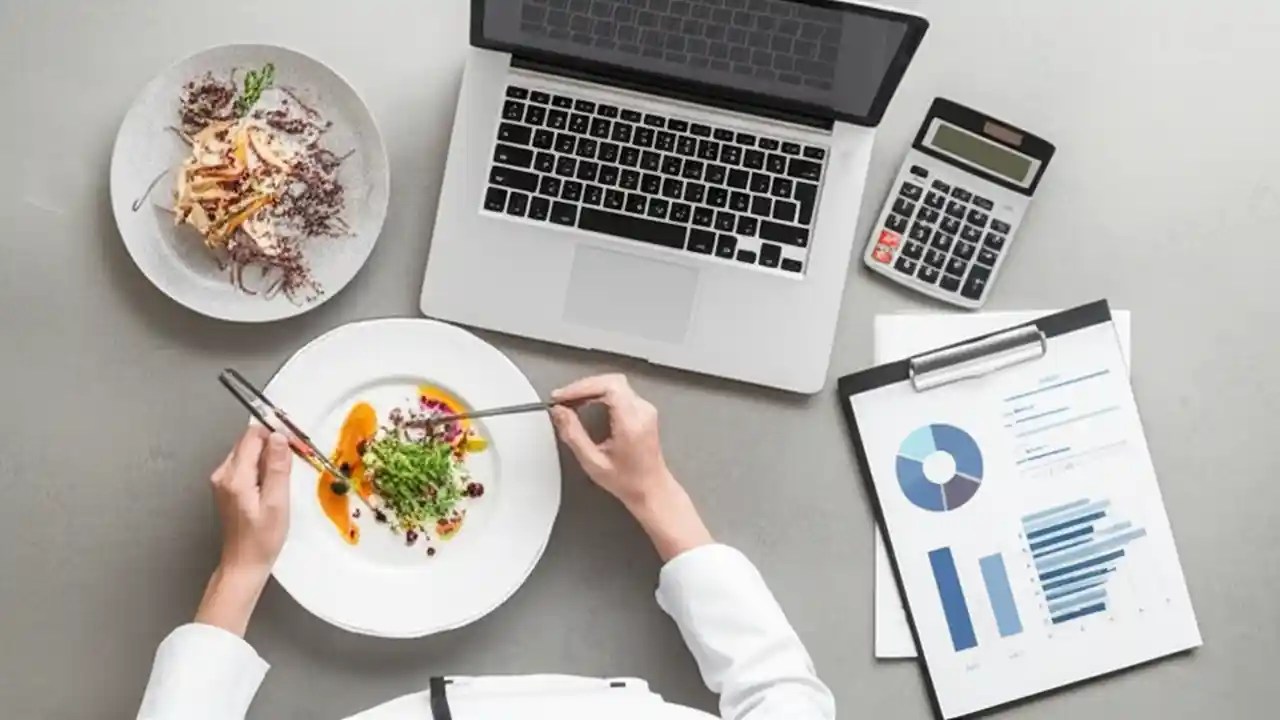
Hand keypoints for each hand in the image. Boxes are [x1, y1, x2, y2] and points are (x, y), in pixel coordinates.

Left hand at [195, 425, 290, 635]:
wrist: (243, 564)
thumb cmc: (263, 539)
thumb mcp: (277, 503)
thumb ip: (277, 468)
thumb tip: (278, 437)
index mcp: (234, 477)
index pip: (252, 437)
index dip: (274, 434)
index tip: (294, 444)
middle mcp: (222, 474)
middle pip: (248, 442)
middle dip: (272, 444)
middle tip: (294, 459)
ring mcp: (221, 481)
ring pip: (246, 453)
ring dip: (267, 456)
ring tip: (284, 476)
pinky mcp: (225, 488)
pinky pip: (244, 466)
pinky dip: (260, 467)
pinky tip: (272, 484)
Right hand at [551, 374, 711, 560]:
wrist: (651, 489)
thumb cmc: (627, 481)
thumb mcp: (593, 462)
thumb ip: (573, 434)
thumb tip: (559, 412)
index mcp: (631, 423)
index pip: (608, 387)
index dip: (582, 387)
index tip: (562, 397)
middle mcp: (642, 412)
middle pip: (611, 382)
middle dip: (583, 386)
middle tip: (563, 398)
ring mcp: (645, 409)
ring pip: (615, 384)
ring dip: (591, 389)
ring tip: (571, 401)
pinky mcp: (643, 411)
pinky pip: (620, 392)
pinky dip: (600, 393)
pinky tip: (586, 403)